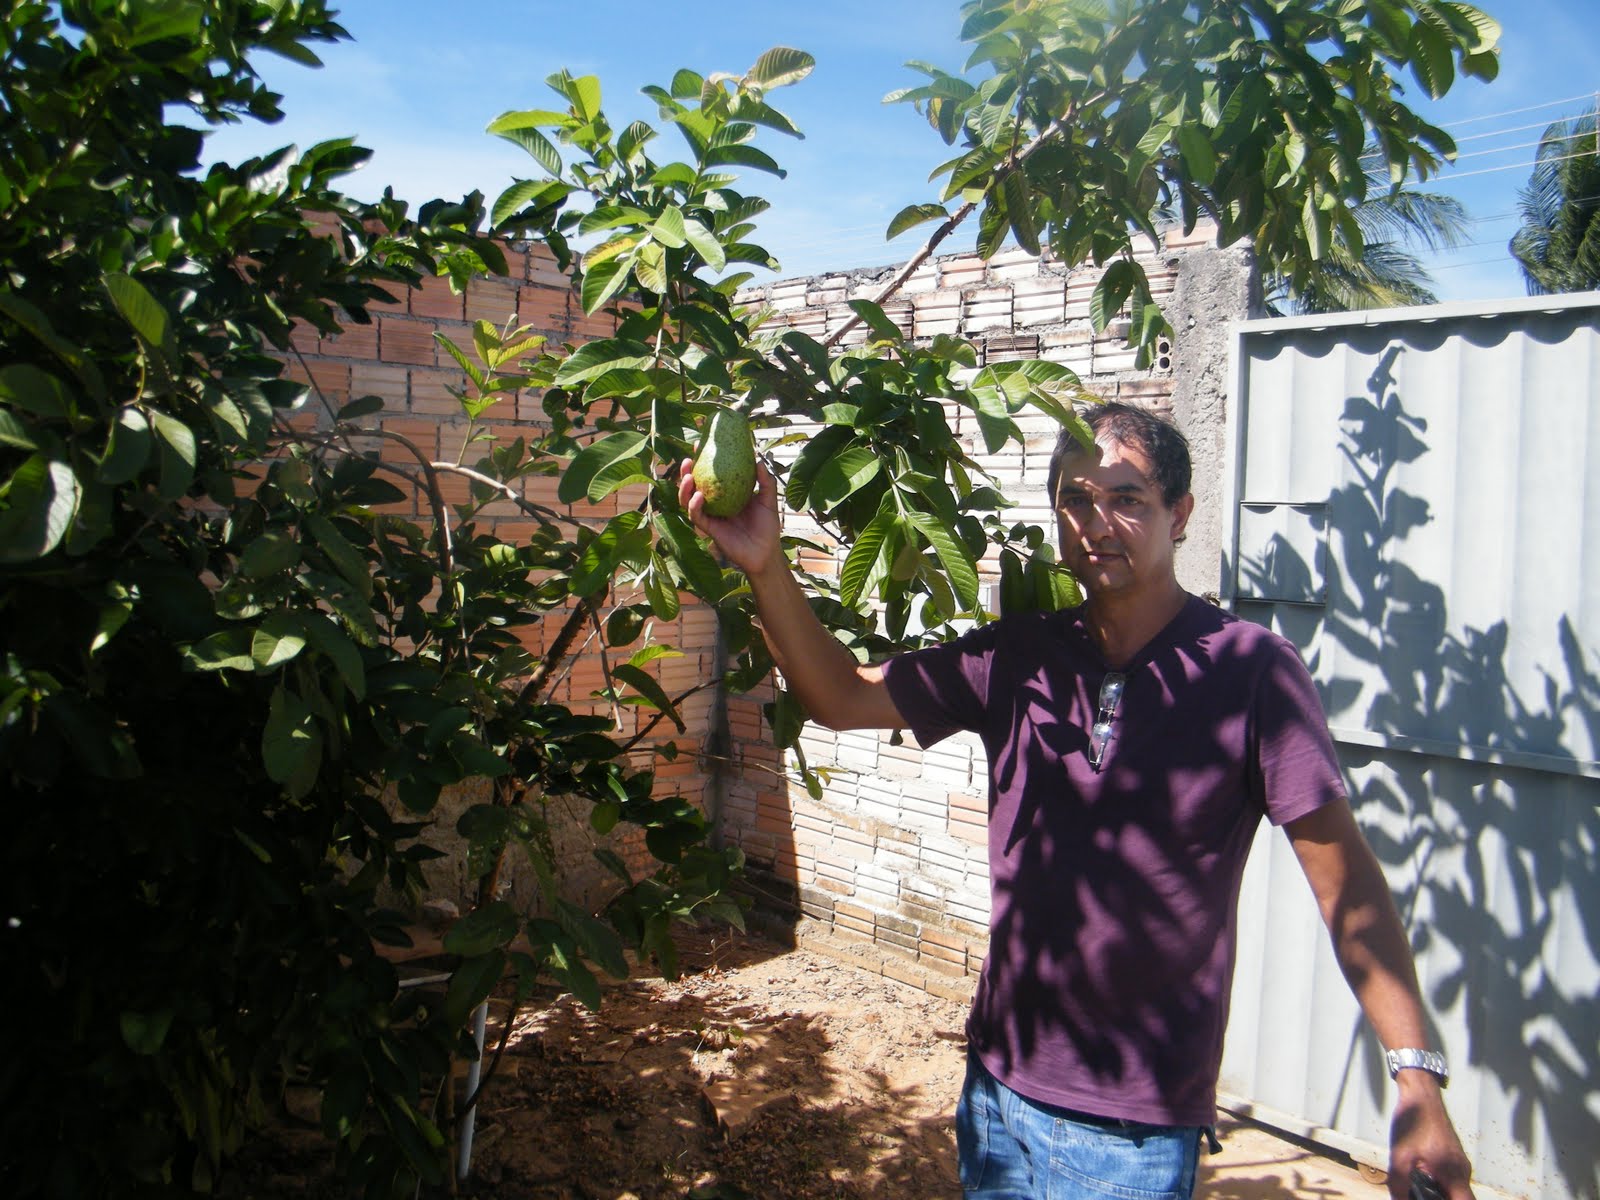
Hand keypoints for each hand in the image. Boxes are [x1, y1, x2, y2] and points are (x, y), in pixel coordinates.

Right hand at [678, 456, 782, 577]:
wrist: (766, 552)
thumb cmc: (767, 525)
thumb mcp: (768, 499)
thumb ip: (764, 480)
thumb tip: (758, 459)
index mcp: (726, 494)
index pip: (710, 474)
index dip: (702, 460)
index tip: (698, 444)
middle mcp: (715, 503)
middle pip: (694, 485)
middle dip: (686, 472)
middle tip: (688, 459)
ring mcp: (710, 516)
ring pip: (688, 500)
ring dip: (685, 488)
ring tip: (688, 476)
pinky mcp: (709, 529)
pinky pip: (696, 515)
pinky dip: (694, 505)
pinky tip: (698, 496)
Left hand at [1388, 1078, 1473, 1199]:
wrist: (1421, 1095)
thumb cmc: (1412, 1123)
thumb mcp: (1400, 1156)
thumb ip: (1400, 1185)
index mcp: (1454, 1174)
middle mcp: (1462, 1171)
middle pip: (1460, 1198)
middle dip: (1442, 1199)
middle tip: (1420, 1195)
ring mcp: (1459, 1163)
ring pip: (1455, 1189)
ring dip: (1440, 1193)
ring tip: (1418, 1187)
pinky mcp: (1453, 1156)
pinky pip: (1450, 1178)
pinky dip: (1439, 1183)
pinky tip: (1421, 1177)